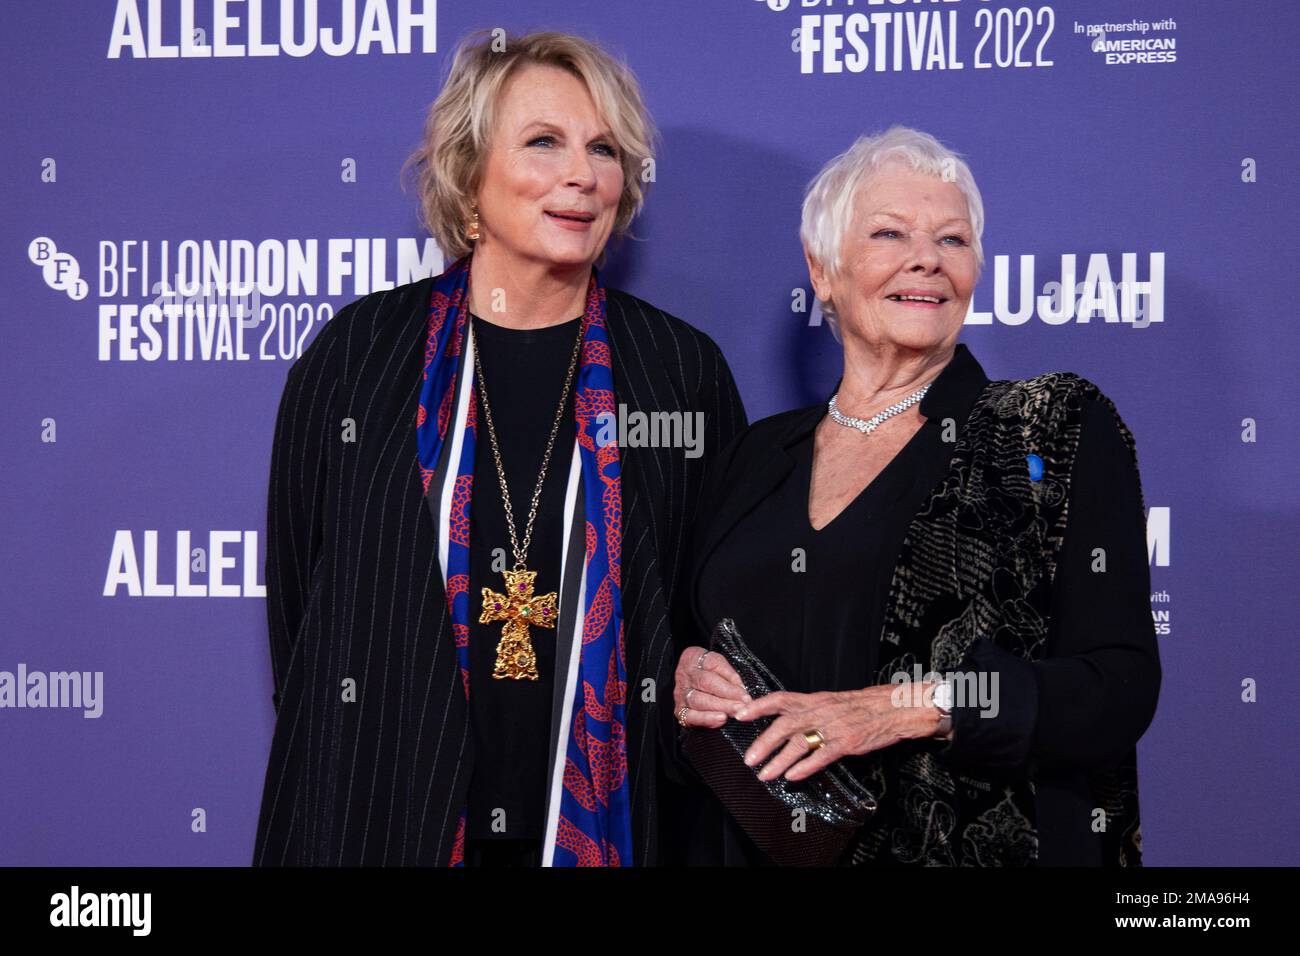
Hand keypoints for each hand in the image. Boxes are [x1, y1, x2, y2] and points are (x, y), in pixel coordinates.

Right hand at [672, 646, 750, 727]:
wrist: (690, 680)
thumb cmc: (707, 671)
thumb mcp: (718, 664)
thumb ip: (730, 675)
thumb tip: (742, 690)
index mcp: (693, 658)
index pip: (713, 665)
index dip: (730, 680)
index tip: (745, 694)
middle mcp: (684, 675)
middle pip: (705, 683)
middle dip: (727, 695)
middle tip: (743, 705)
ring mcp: (680, 693)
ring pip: (698, 700)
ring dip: (720, 707)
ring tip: (735, 712)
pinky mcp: (680, 710)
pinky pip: (690, 716)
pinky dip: (706, 719)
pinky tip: (719, 720)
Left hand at [734, 683, 945, 781]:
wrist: (895, 708)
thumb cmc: (863, 706)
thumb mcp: (833, 701)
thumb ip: (811, 710)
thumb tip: (788, 722)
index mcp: (815, 699)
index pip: (780, 699)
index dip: (759, 706)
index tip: (740, 714)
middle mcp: (820, 710)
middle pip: (783, 725)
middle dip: (763, 743)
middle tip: (748, 759)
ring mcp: (833, 727)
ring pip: (798, 743)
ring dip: (778, 760)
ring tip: (765, 774)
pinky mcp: (846, 742)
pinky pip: (821, 755)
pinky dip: (804, 767)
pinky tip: (791, 777)